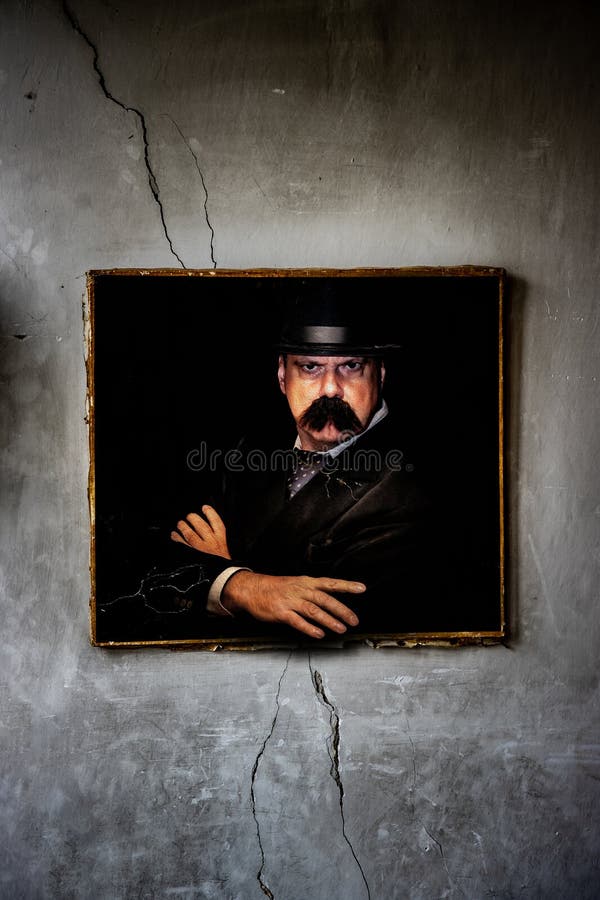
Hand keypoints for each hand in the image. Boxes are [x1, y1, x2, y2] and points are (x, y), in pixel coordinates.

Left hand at [171, 506, 230, 558]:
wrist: (224, 576)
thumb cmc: (224, 562)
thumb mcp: (226, 547)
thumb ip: (218, 537)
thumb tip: (208, 524)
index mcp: (221, 539)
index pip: (216, 521)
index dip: (210, 512)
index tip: (204, 507)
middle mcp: (212, 542)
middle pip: (201, 526)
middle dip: (193, 518)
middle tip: (189, 516)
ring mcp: (202, 549)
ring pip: (190, 534)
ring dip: (183, 527)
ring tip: (180, 523)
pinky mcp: (193, 556)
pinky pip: (183, 545)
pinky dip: (177, 538)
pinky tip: (174, 534)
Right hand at [221, 572, 364, 638]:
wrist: (252, 589)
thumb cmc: (277, 588)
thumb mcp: (297, 583)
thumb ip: (314, 592)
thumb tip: (333, 602)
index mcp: (306, 582)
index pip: (330, 582)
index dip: (346, 585)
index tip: (362, 588)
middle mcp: (300, 589)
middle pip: (325, 599)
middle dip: (341, 610)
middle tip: (354, 620)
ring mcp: (290, 600)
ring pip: (313, 610)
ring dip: (328, 620)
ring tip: (341, 629)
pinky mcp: (281, 612)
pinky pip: (297, 621)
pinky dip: (309, 628)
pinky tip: (319, 634)